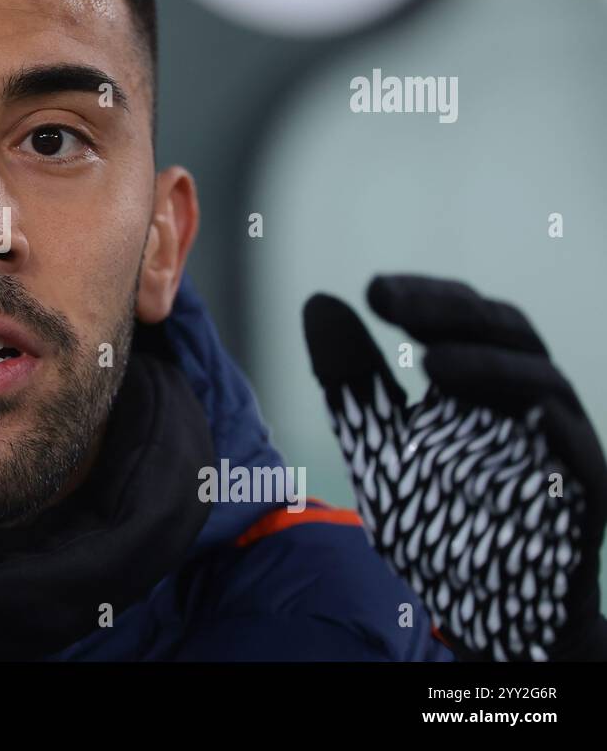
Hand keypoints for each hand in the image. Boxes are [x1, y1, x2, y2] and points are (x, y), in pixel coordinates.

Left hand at [302, 275, 606, 660]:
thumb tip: (318, 300)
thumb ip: (352, 378)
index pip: (463, 317)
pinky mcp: (584, 492)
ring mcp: (558, 442)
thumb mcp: (377, 440)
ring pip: (543, 381)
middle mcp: (523, 399)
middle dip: (448, 312)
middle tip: (389, 300)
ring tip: (427, 363)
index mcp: (480, 380)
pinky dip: (551, 427)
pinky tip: (521, 417)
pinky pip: (580, 451)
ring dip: (487, 365)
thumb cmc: (434, 517)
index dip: (426, 297)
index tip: (373, 290)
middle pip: (504, 332)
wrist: (476, 606)